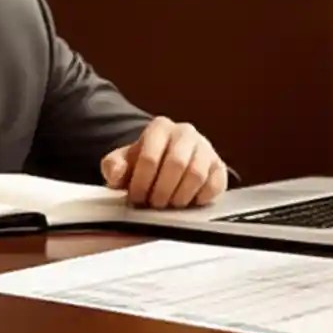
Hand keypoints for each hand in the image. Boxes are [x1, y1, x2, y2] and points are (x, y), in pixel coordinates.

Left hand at [101, 117, 227, 208]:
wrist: (168, 162)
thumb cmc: (145, 163)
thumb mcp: (123, 162)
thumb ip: (113, 167)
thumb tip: (118, 173)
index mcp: (160, 128)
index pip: (150, 157)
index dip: (141, 183)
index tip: (137, 198)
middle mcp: (185, 132)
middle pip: (176, 164)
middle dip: (162, 191)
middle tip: (154, 204)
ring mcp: (205, 148)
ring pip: (196, 175)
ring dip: (180, 197)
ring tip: (169, 204)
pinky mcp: (218, 166)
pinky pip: (214, 184)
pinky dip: (199, 198)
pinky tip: (187, 202)